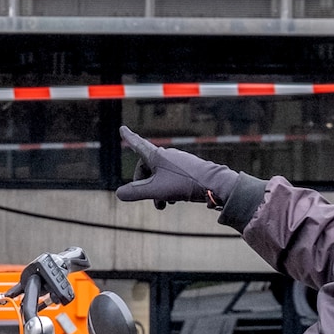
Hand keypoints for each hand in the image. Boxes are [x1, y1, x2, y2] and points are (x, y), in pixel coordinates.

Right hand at [116, 128, 243, 208]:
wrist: (214, 184)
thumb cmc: (184, 183)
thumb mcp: (156, 190)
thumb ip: (136, 192)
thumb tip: (119, 194)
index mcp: (157, 156)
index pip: (138, 144)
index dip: (129, 138)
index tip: (122, 128)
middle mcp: (167, 155)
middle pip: (147, 167)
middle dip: (143, 184)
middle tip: (146, 199)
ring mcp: (179, 161)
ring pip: (160, 175)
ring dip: (156, 190)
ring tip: (162, 205)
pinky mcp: (188, 169)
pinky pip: (171, 177)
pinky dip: (167, 189)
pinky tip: (174, 200)